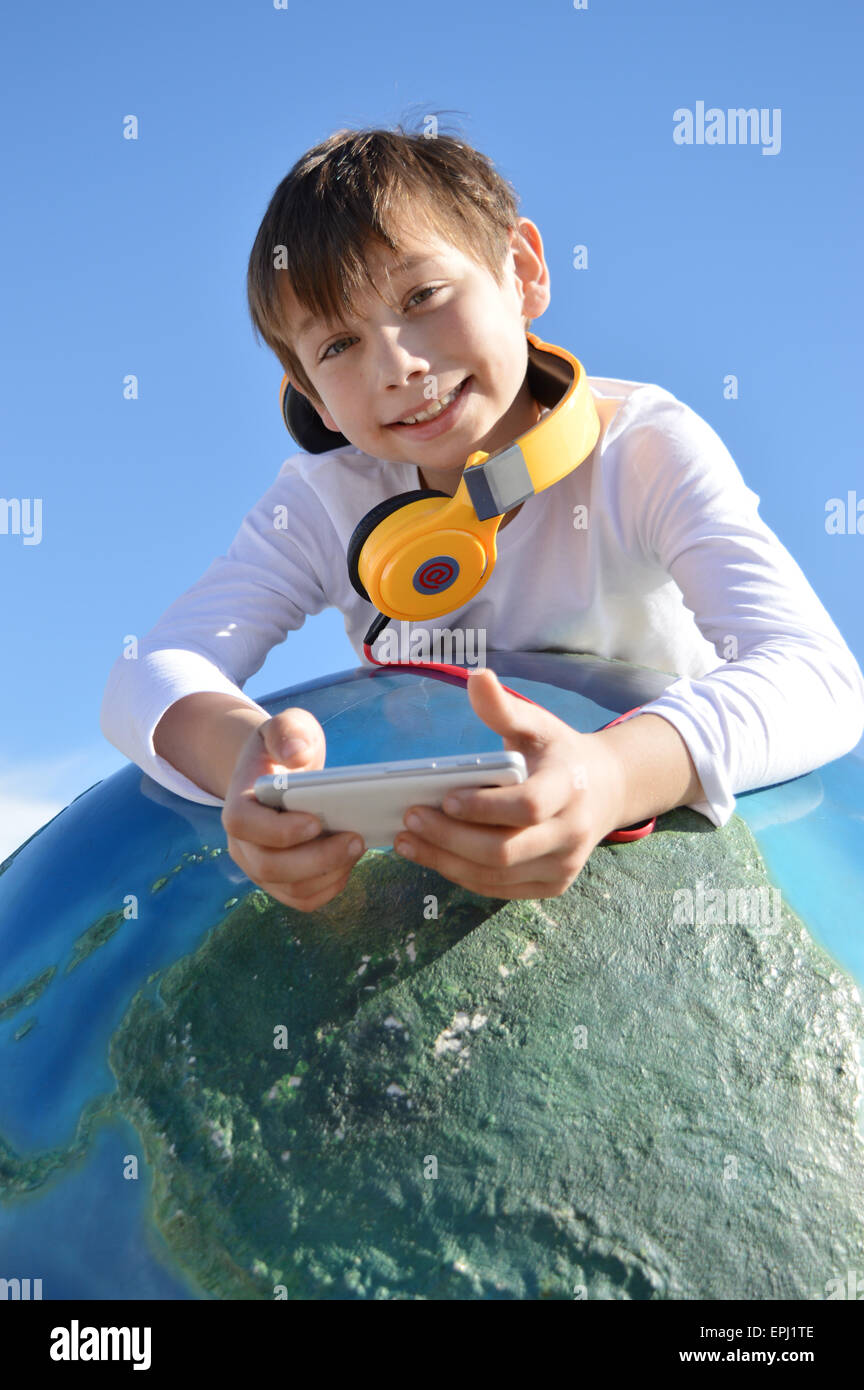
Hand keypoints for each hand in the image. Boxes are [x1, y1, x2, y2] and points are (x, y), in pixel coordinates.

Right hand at [221, 708, 365, 912]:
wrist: (278, 772)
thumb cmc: (284, 749)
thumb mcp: (286, 726)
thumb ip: (289, 731)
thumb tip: (297, 756)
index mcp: (238, 805)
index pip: (246, 826)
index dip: (279, 830)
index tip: (316, 821)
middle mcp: (243, 844)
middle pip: (270, 867)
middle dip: (317, 859)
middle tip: (356, 839)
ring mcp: (260, 868)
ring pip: (290, 888)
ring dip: (329, 874)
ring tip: (358, 848)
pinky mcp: (281, 882)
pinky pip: (304, 898)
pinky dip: (330, 887)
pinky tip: (349, 864)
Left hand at [393, 668, 625, 899]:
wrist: (604, 791)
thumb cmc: (557, 754)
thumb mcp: (537, 724)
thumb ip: (503, 708)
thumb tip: (476, 677)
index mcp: (569, 788)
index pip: (526, 807)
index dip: (483, 808)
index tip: (444, 797)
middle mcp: (572, 833)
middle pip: (504, 850)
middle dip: (450, 838)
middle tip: (410, 819)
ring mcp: (563, 866)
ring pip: (496, 875)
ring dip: (445, 861)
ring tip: (407, 841)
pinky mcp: (552, 886)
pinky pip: (498, 889)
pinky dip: (461, 875)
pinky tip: (432, 856)